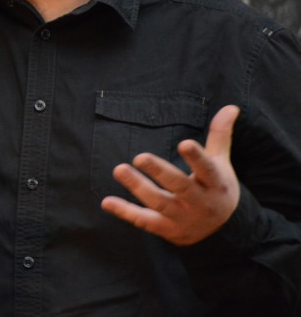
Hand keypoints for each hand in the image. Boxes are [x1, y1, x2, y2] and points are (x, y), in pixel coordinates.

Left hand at [101, 104, 241, 245]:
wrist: (224, 231)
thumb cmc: (216, 187)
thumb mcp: (221, 163)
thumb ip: (220, 135)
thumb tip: (231, 107)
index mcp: (215, 183)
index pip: (207, 169)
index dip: (196, 158)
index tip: (184, 143)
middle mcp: (200, 202)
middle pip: (180, 186)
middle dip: (160, 172)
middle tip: (139, 156)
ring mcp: (183, 218)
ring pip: (159, 203)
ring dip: (138, 187)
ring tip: (119, 170)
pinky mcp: (167, 229)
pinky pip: (144, 221)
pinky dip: (125, 213)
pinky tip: (107, 202)